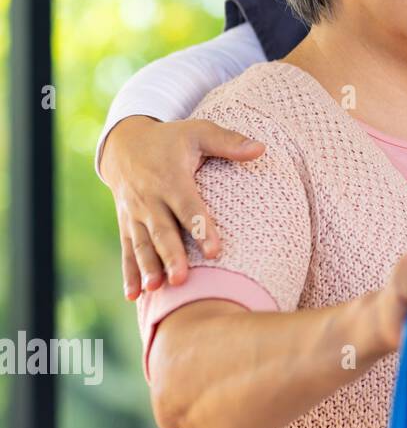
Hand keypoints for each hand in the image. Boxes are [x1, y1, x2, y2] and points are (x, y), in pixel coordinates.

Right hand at [102, 115, 264, 299]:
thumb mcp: (198, 131)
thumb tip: (261, 148)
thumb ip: (228, 142)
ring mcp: (135, 214)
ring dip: (148, 267)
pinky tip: (134, 296)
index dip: (201, 228)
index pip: (188, 207)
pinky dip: (129, 273)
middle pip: (162, 231)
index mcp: (171, 179)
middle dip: (171, 256)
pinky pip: (127, 250)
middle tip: (182, 280)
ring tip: (157, 289)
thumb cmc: (171, 139)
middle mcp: (150, 199)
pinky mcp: (126, 224)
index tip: (215, 251)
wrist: (123, 145)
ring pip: (141, 244)